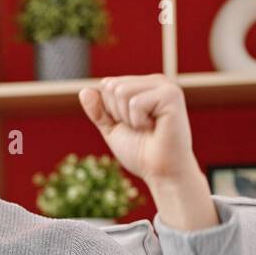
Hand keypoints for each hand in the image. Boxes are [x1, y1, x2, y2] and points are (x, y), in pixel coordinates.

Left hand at [79, 74, 200, 191]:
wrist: (162, 173)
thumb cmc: (141, 153)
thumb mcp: (112, 129)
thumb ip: (98, 111)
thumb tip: (83, 90)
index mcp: (143, 85)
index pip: (107, 84)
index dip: (110, 111)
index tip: (130, 125)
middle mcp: (155, 81)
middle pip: (112, 86)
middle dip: (117, 113)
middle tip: (140, 128)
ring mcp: (165, 86)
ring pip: (121, 91)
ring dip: (128, 118)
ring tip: (147, 127)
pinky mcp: (171, 95)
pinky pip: (135, 103)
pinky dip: (138, 121)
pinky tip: (155, 128)